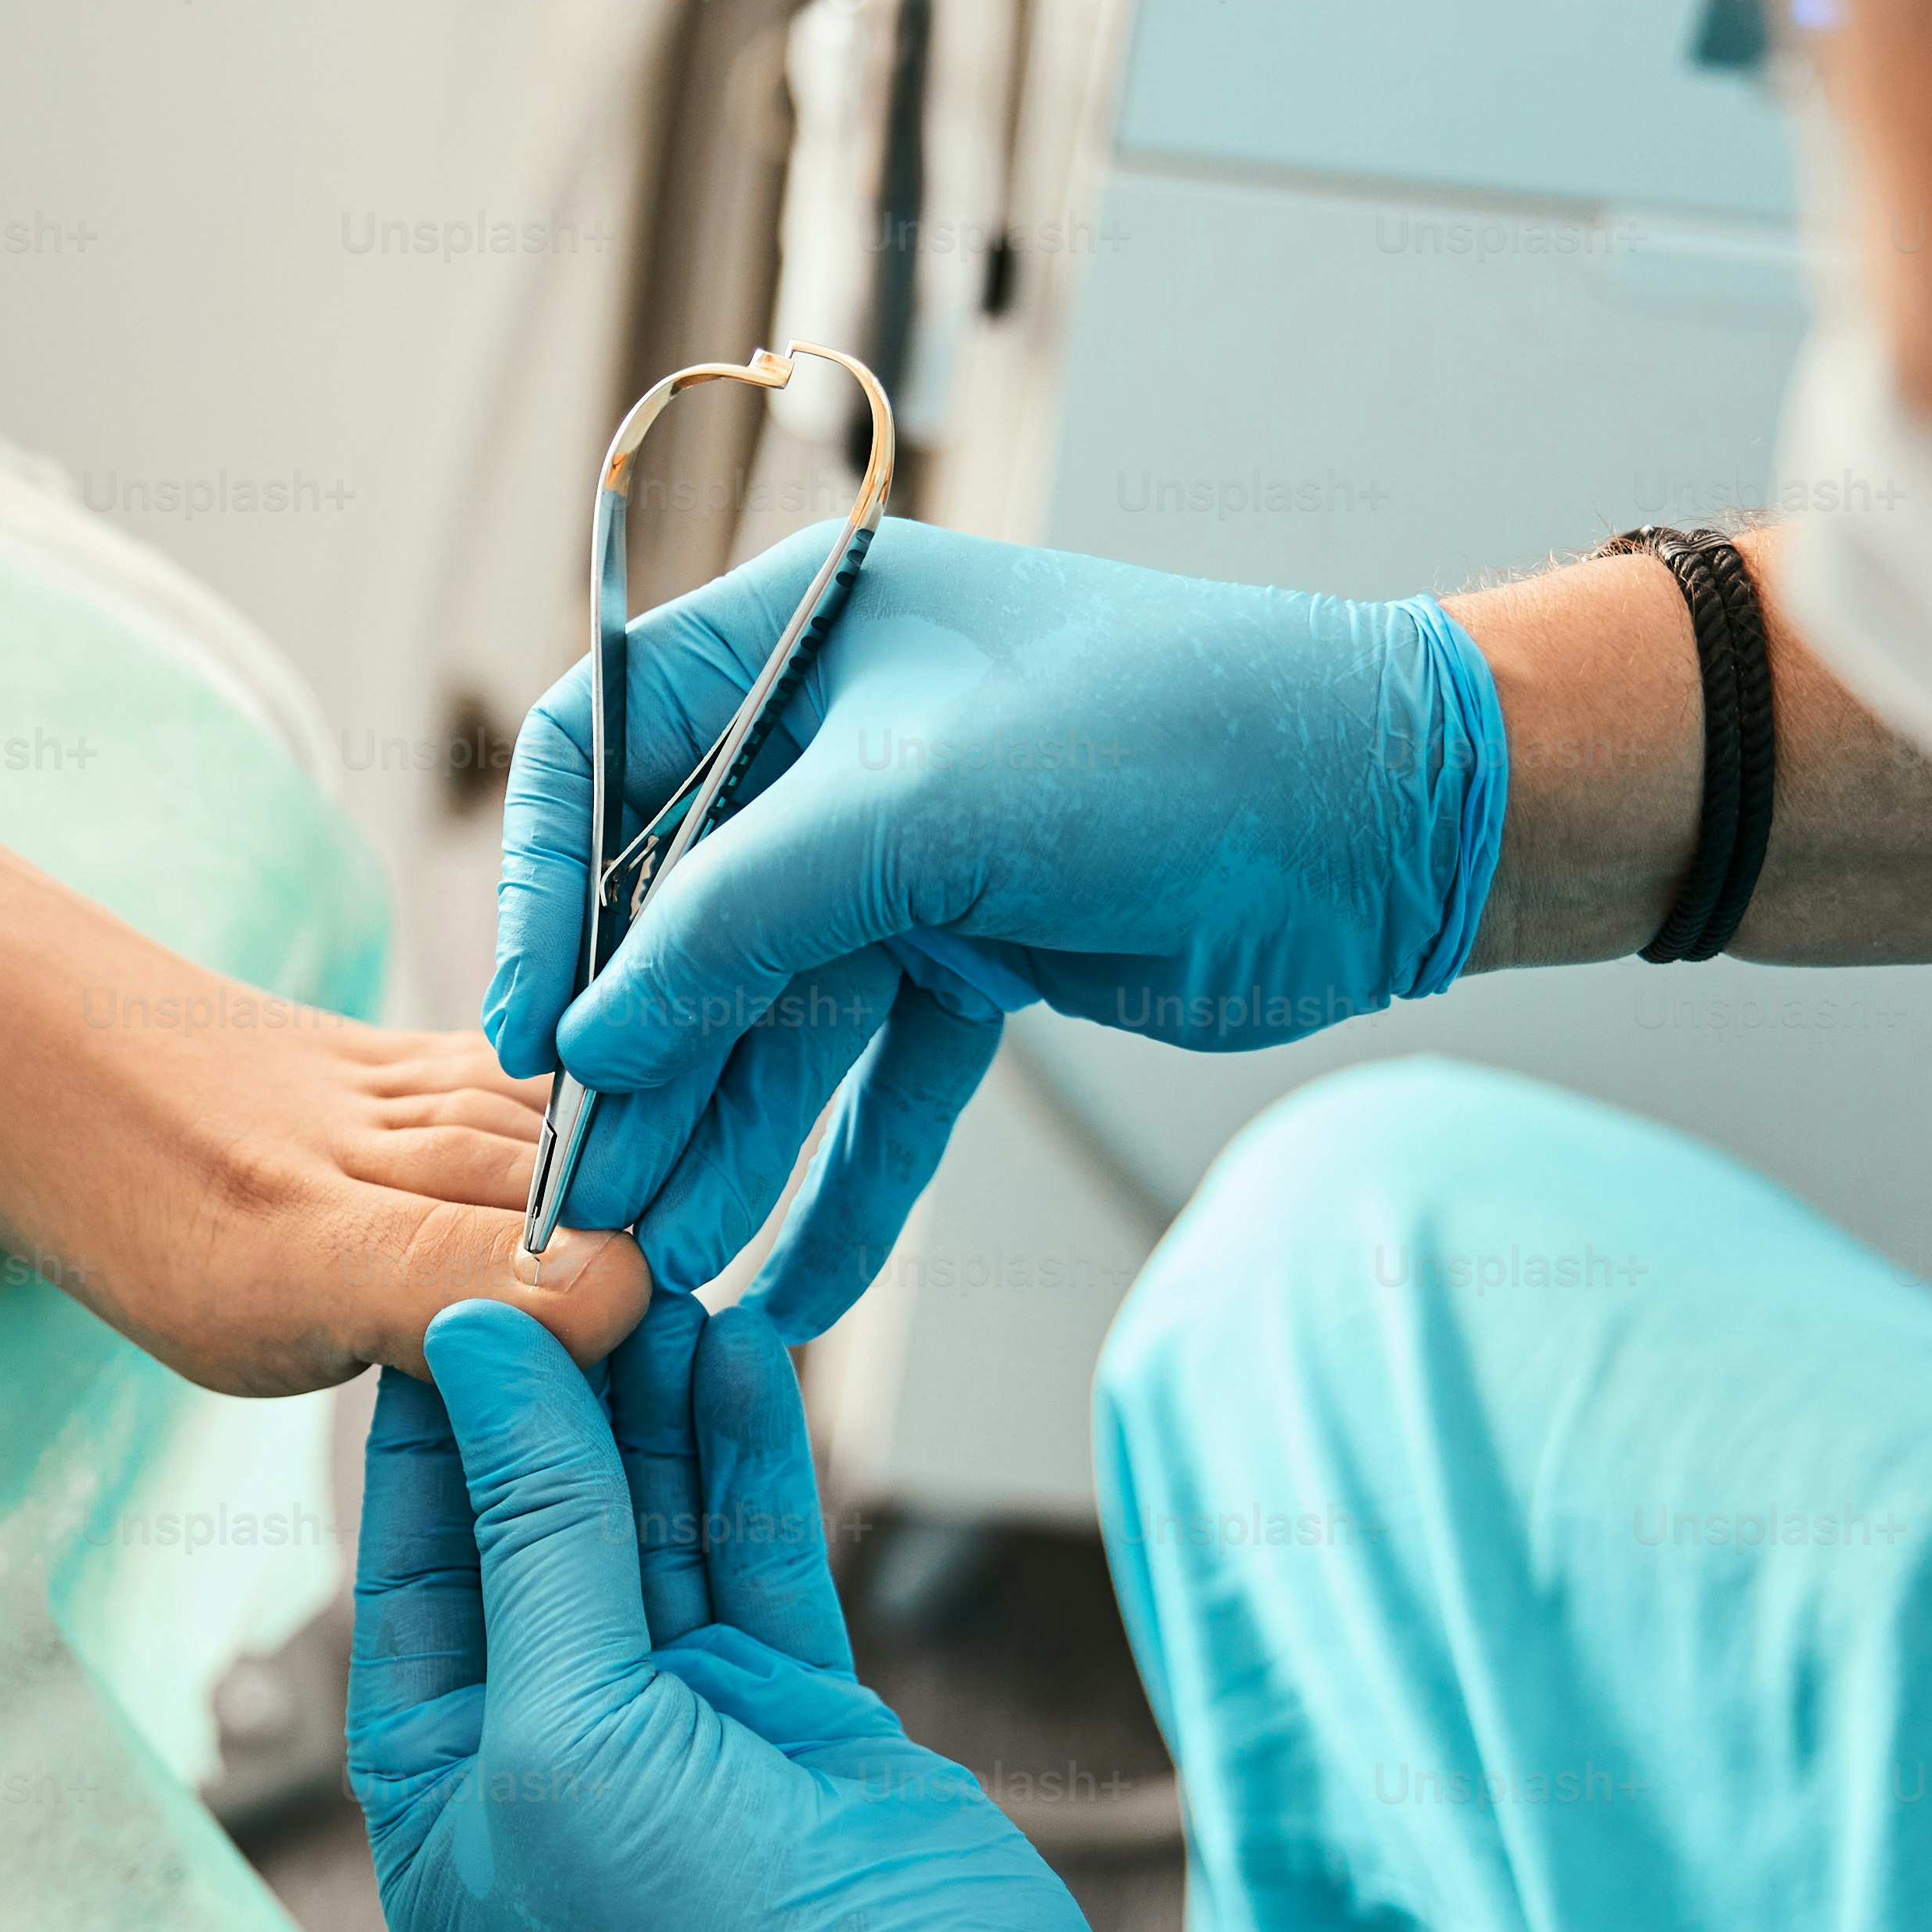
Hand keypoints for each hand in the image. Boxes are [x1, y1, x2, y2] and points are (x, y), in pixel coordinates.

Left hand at [348, 1290, 1132, 1931]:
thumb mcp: (574, 1725)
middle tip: (576, 1255)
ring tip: (665, 1272)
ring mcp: (679, 1737)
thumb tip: (475, 1348)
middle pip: (536, 1537)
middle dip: (559, 1398)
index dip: (431, 1428)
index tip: (445, 1286)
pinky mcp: (794, 1718)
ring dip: (657, 1410)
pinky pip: (754, 1559)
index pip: (413, 1572)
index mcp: (443, 1799)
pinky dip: (748, 1460)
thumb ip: (535, 1527)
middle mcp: (550, 1763)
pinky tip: (741, 1351)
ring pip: (655, 1534)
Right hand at [485, 524, 1507, 1330]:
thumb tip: (582, 1039)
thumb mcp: (917, 812)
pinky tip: (792, 1290)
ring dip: (723, 1146)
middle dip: (633, 1066)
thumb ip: (732, 922)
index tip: (526, 1031)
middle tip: (589, 1204)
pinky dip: (840, 1183)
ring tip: (669, 1272)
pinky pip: (876, 1086)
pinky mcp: (976, 959)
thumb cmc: (1176, 742)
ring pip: (769, 1019)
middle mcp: (830, 744)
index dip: (537, 893)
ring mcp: (902, 858)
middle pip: (668, 915)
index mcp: (794, 640)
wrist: (1405, 816)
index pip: (592, 755)